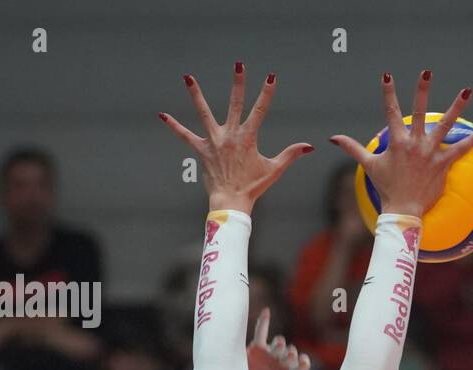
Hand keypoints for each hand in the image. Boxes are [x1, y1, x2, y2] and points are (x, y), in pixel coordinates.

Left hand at [160, 63, 313, 213]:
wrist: (232, 201)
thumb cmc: (254, 186)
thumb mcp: (274, 169)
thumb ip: (291, 155)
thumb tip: (310, 146)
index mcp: (248, 138)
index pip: (260, 110)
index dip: (267, 93)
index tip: (271, 76)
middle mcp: (230, 135)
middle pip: (235, 103)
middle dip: (238, 83)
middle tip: (239, 65)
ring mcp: (214, 141)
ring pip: (204, 113)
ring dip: (196, 94)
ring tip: (188, 77)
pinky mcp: (201, 150)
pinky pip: (185, 136)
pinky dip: (174, 126)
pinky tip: (162, 115)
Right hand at [247, 308, 313, 369]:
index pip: (301, 365)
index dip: (303, 363)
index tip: (302, 362)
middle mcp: (281, 362)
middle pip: (290, 353)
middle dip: (290, 355)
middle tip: (288, 359)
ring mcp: (270, 354)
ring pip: (279, 343)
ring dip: (280, 344)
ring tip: (279, 348)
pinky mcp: (256, 348)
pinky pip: (260, 332)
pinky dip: (263, 321)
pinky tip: (267, 311)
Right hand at [329, 71, 472, 218]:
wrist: (403, 210)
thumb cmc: (386, 187)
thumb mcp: (369, 165)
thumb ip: (353, 148)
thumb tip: (332, 138)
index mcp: (396, 141)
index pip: (391, 111)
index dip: (389, 92)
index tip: (388, 75)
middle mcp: (414, 144)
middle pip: (419, 112)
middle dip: (422, 91)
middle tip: (426, 72)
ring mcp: (430, 153)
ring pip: (446, 125)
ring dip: (457, 107)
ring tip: (467, 90)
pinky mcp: (442, 165)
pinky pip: (460, 150)